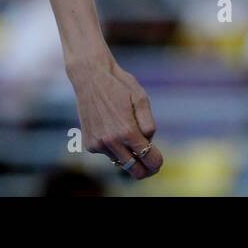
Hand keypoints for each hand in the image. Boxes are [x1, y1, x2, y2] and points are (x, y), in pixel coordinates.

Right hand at [71, 59, 163, 178]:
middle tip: (151, 165)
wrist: (90, 77)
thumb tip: (149, 142)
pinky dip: (113, 146)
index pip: (148, 158)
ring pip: (120, 161)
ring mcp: (98, 144)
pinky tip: (111, 128)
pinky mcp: (89, 144)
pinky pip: (107, 153)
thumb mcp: (141, 98)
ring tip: (128, 134)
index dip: (156, 163)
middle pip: (134, 170)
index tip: (158, 162)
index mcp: (127, 131)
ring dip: (127, 154)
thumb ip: (148, 124)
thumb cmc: (119, 85)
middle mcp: (111, 142)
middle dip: (145, 169)